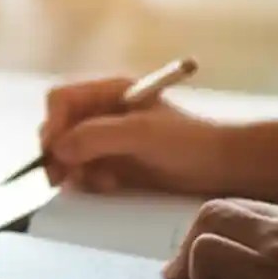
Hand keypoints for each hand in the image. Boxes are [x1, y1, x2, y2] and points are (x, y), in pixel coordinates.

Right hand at [42, 77, 228, 194]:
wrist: (224, 166)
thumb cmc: (188, 140)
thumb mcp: (142, 133)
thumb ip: (97, 136)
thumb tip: (57, 149)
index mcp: (107, 92)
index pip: (61, 101)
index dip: (53, 124)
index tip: (56, 152)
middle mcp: (101, 113)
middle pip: (58, 128)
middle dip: (58, 153)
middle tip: (62, 178)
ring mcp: (106, 140)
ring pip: (67, 154)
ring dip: (72, 171)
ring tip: (94, 183)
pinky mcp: (113, 164)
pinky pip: (83, 172)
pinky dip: (87, 182)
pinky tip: (108, 186)